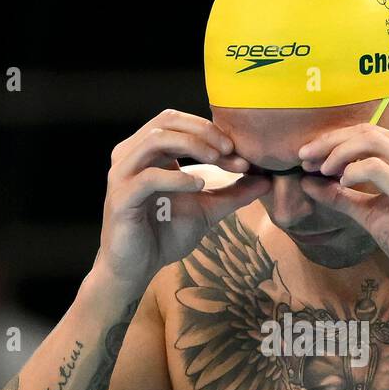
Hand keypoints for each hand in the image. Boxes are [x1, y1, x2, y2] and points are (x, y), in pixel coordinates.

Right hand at [98, 109, 269, 283]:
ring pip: (155, 139)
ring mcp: (123, 174)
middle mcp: (131, 155)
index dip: (212, 131)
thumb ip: (233, 193)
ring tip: (219, 161)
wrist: (137, 268)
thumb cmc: (165, 235)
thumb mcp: (207, 210)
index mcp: (148, 152)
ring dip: (192, 146)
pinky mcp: (121, 197)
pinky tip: (199, 186)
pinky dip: (178, 178)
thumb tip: (267, 180)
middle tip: (231, 150)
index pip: (180, 122)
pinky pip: (149, 177)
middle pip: (167, 120)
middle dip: (203, 132)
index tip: (241, 154)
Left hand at [296, 124, 388, 283]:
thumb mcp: (372, 213)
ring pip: (371, 141)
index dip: (337, 139)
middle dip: (330, 142)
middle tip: (304, 157)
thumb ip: (343, 196)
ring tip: (319, 170)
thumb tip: (306, 183)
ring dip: (337, 153)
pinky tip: (342, 183)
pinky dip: (352, 171)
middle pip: (369, 131)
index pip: (373, 132)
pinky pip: (376, 168)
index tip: (310, 156)